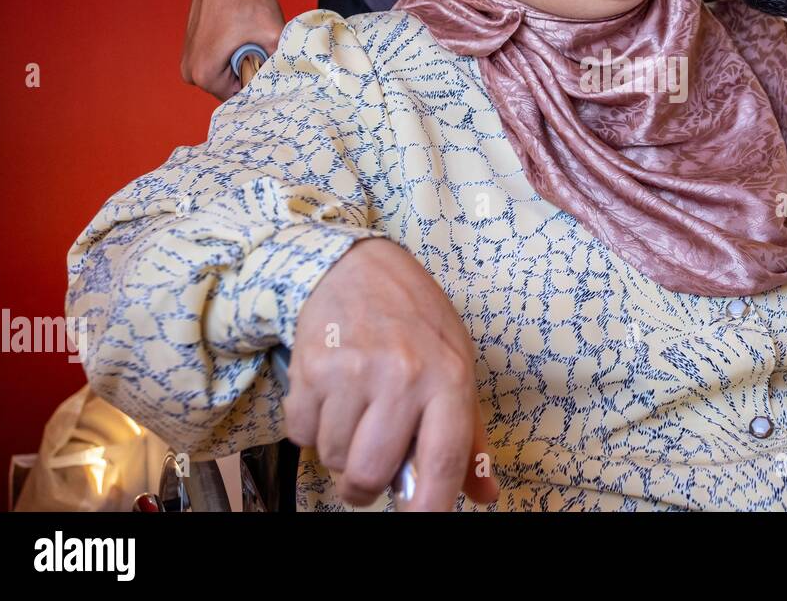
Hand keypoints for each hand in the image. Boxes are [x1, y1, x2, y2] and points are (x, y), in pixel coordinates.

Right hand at [180, 0, 284, 99]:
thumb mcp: (273, 36)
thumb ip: (282, 65)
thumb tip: (293, 82)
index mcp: (204, 76)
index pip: (241, 99)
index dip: (261, 86)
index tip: (273, 71)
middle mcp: (191, 72)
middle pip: (233, 87)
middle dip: (252, 73)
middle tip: (264, 48)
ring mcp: (190, 59)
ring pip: (229, 73)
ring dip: (245, 62)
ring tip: (253, 39)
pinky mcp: (195, 47)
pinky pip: (221, 60)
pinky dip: (236, 52)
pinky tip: (244, 34)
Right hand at [284, 238, 499, 510]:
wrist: (357, 268)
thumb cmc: (415, 321)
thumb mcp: (456, 365)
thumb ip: (468, 436)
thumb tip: (485, 493)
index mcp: (448, 379)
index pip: (442, 462)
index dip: (429, 507)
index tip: (418, 519)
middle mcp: (402, 376)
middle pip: (371, 473)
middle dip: (365, 486)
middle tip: (369, 469)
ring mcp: (353, 372)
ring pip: (332, 459)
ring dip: (339, 453)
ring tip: (354, 415)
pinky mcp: (311, 369)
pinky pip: (301, 435)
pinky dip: (311, 430)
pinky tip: (330, 398)